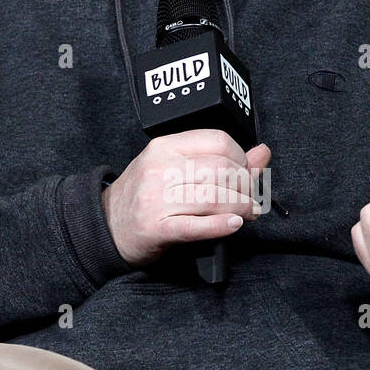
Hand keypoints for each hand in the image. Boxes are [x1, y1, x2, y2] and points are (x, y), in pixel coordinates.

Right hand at [102, 130, 270, 267]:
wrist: (106, 226)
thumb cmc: (145, 196)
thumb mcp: (177, 168)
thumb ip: (222, 160)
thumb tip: (263, 153)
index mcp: (166, 147)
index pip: (218, 141)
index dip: (241, 158)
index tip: (245, 173)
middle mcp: (160, 169)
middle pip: (221, 170)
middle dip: (245, 186)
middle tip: (250, 199)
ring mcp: (156, 199)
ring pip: (214, 198)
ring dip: (240, 208)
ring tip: (246, 214)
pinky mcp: (157, 228)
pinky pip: (197, 226)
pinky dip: (221, 226)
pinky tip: (233, 225)